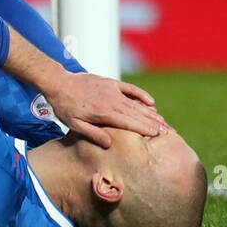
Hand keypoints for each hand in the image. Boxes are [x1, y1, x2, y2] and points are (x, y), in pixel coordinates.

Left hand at [44, 72, 174, 148]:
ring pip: (136, 103)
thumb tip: (109, 144)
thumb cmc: (65, 106)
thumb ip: (92, 133)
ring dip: (150, 112)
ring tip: (163, 121)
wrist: (58, 82)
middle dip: (153, 123)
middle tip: (168, 131)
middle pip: (137, 114)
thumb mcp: (74, 124)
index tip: (158, 135)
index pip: (130, 123)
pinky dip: (141, 95)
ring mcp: (112, 91)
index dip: (145, 129)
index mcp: (104, 113)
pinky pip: (130, 89)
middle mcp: (111, 101)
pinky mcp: (110, 83)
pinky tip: (151, 102)